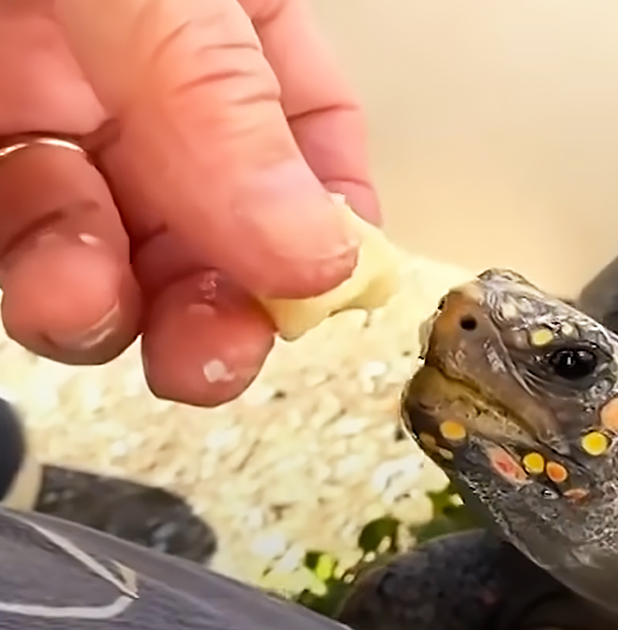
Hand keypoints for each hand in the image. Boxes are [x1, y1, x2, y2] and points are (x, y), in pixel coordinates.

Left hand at [0, 0, 378, 405]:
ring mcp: (14, 103)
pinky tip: (34, 287)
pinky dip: (20, 280)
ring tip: (86, 304)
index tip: (330, 277)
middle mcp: (109, 52)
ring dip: (102, 295)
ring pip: (88, 235)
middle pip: (200, 198)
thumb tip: (312, 241)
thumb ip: (213, 90)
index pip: (297, 108)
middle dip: (217, 286)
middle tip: (217, 346)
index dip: (327, 201)